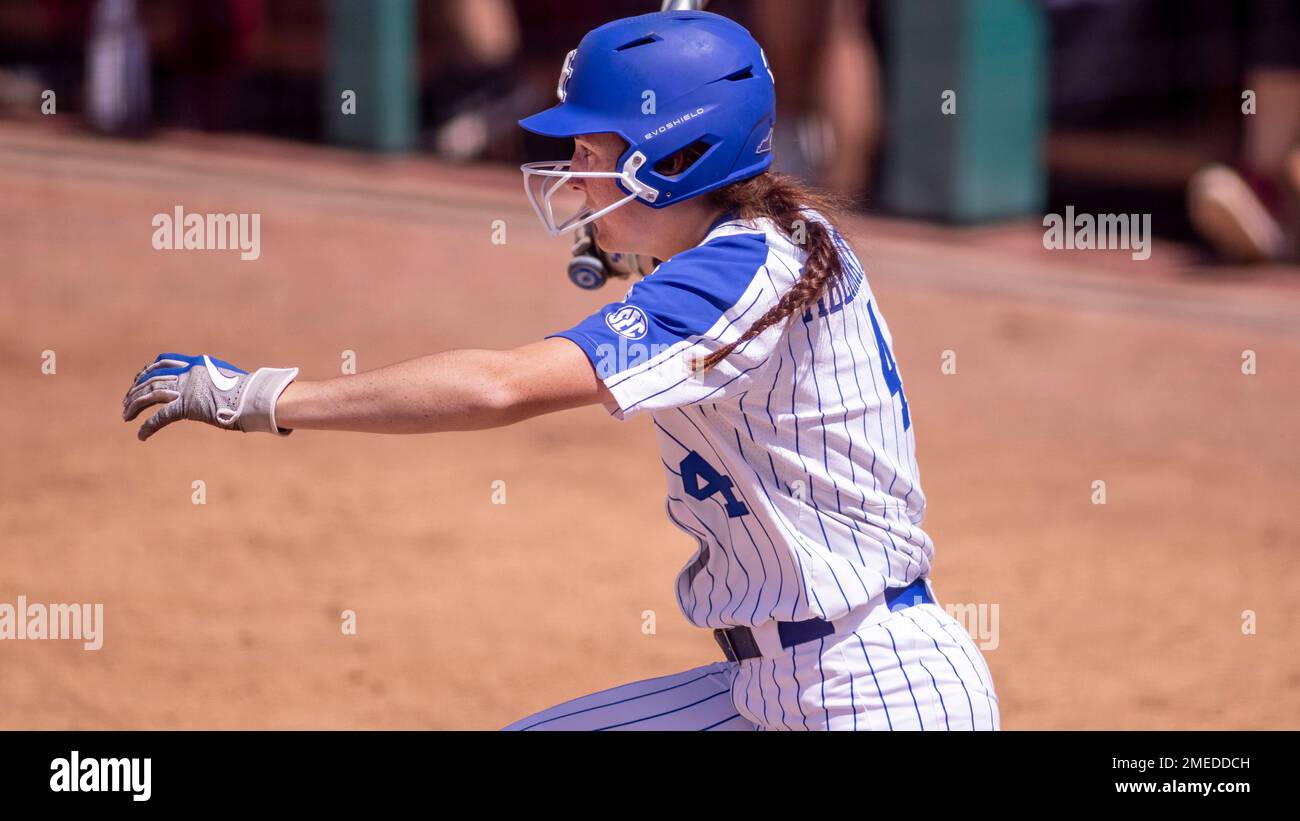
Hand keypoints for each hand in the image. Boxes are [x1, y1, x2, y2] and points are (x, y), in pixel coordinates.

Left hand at [122, 353, 299, 441]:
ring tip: (125, 416)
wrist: (256, 397)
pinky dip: (148, 426)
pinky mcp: (187, 406)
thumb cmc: (250, 392)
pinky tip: (141, 435)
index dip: (147, 371)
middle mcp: (188, 373)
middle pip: (152, 378)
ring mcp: (187, 389)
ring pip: (151, 394)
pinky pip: (161, 417)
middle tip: (126, 402)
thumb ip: (217, 382)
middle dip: (135, 390)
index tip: (139, 379)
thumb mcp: (229, 380)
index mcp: (197, 364)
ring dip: (134, 405)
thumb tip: (220, 391)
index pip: (163, 362)